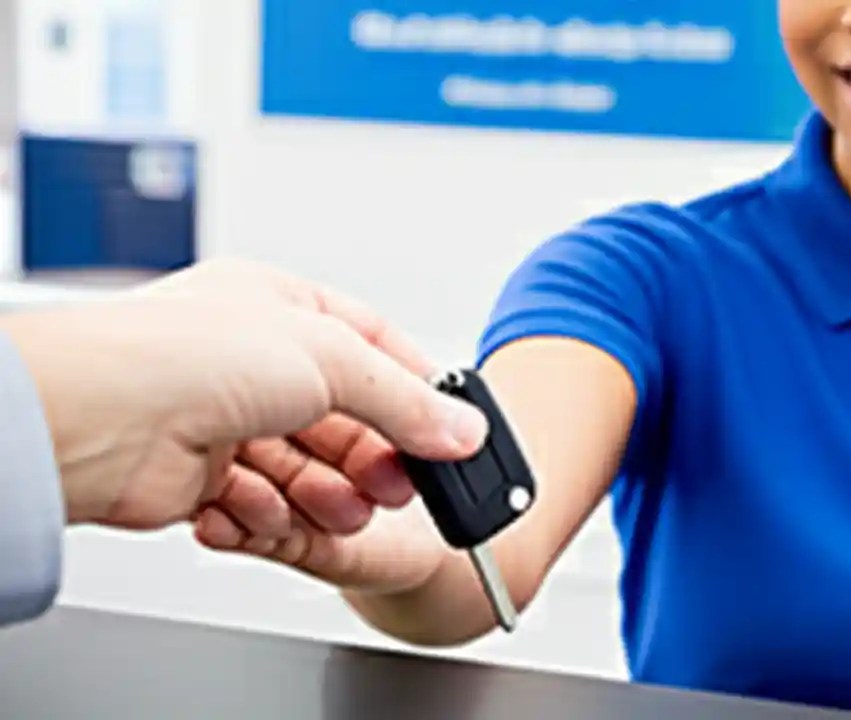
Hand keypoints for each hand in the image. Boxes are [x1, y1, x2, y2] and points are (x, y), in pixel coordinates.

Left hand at [0, 259, 487, 550]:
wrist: (97, 420)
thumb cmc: (185, 355)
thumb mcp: (333, 360)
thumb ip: (407, 403)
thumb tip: (462, 430)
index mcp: (280, 307)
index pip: (370, 345)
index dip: (414, 389)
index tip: (448, 428)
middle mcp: (251, 359)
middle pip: (343, 416)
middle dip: (376, 457)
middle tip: (404, 485)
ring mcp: (223, 417)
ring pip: (305, 466)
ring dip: (329, 492)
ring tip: (346, 508)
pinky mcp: (199, 474)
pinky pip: (261, 500)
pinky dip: (270, 510)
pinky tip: (268, 507)